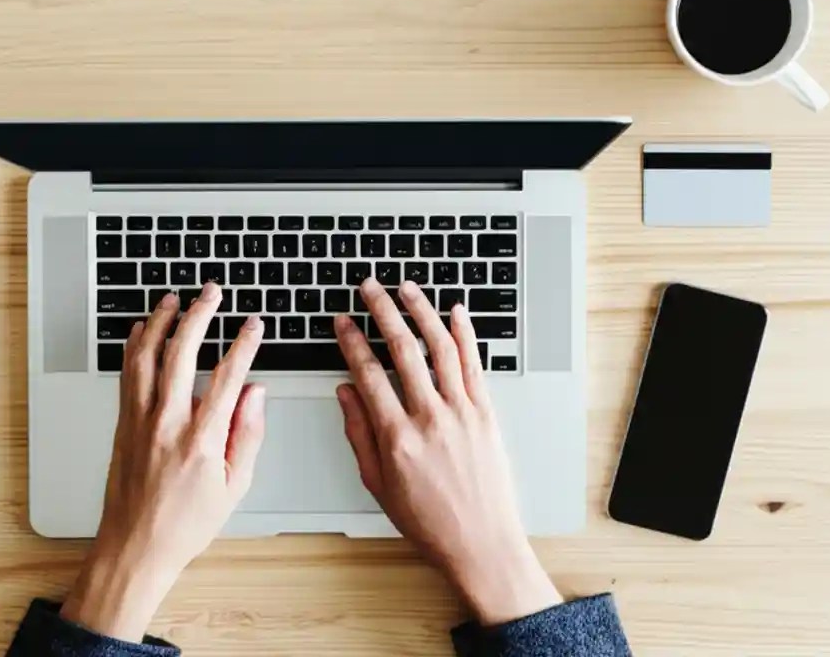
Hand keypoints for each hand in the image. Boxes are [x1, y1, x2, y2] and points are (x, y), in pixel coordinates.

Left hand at [61, 282, 265, 641]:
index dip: (243, 343)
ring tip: (173, 298)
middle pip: (182, 353)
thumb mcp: (235, 486)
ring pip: (147, 357)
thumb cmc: (184, 524)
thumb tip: (256, 393)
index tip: (253, 324)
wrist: (134, 548)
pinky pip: (127, 375)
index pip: (228, 376)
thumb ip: (247, 434)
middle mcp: (167, 423)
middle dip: (199, 315)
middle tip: (211, 293)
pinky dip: (134, 347)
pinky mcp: (122, 425)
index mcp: (201, 440)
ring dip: (160, 322)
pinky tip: (140, 331)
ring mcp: (139, 422)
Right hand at [335, 278, 562, 624]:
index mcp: (397, 437)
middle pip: (403, 350)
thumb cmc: (429, 520)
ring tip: (407, 288)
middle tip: (370, 288)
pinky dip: (465, 335)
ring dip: (422, 312)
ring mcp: (463, 413)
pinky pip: (474, 365)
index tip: (342, 321)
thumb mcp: (378, 483)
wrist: (480, 541)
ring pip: (441, 348)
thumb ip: (359, 433)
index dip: (352, 342)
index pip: (368, 374)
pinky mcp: (487, 414)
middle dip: (383, 311)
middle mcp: (431, 418)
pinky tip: (455, 313)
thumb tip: (345, 393)